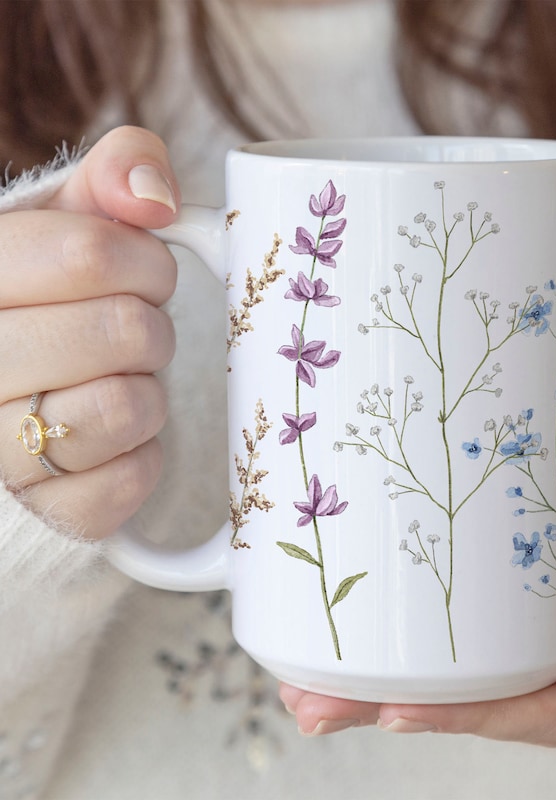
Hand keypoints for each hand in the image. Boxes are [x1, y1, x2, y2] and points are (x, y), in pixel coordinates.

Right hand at [0, 126, 179, 538]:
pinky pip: (130, 479)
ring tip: (114, 384)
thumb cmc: (47, 303)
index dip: (147, 262)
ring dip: (146, 392)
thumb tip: (154, 196)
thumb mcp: (64, 222)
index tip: (142, 275)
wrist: (16, 397)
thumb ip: (111, 178)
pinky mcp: (43, 514)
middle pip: (123, 331)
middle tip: (131, 334)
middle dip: (150, 327)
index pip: (92, 254)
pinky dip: (141, 456)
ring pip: (126, 408)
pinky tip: (109, 440)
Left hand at [280, 556, 555, 743]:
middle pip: (455, 704)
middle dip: (378, 707)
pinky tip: (340, 645)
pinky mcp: (497, 636)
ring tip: (297, 683)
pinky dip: (392, 653)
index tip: (392, 711)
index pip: (516, 711)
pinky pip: (443, 651)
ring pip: (437, 680)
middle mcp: (539, 686)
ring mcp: (512, 662)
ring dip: (366, 684)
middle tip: (307, 704)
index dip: (454, 713)